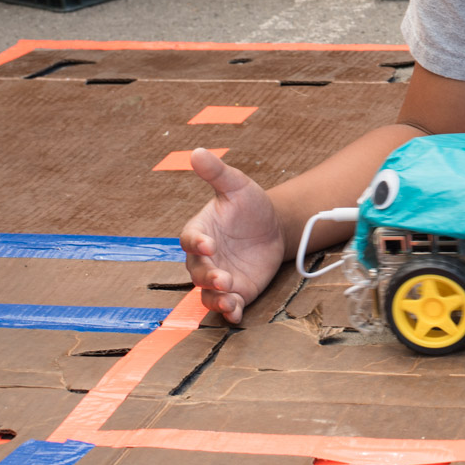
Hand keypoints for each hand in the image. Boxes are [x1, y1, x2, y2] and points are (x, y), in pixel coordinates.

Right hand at [180, 148, 286, 324]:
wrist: (274, 227)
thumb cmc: (250, 206)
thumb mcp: (237, 186)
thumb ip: (217, 172)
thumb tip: (197, 151)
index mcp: (200, 232)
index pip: (190, 240)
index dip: (196, 243)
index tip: (207, 245)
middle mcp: (205, 259)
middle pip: (198, 272)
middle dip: (209, 276)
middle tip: (223, 278)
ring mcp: (219, 277)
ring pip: (208, 294)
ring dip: (217, 299)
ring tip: (230, 299)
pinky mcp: (237, 291)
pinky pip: (228, 305)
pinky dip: (230, 312)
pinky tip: (237, 314)